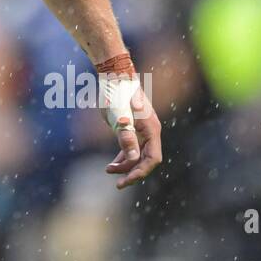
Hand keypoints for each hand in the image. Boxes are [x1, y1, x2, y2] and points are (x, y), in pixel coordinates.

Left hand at [101, 73, 162, 189]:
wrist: (114, 76)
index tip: (125, 181)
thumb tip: (133, 159)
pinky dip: (123, 156)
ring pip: (138, 155)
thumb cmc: (116, 94)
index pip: (152, 159)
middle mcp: (151, 131)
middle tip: (117, 184)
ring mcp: (143, 129)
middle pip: (146, 160)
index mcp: (151, 130)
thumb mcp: (119, 117)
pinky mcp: (133, 127)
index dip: (140, 172)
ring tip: (109, 171)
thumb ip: (127, 138)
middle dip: (132, 172)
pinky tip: (111, 164)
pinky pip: (132, 147)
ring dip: (125, 165)